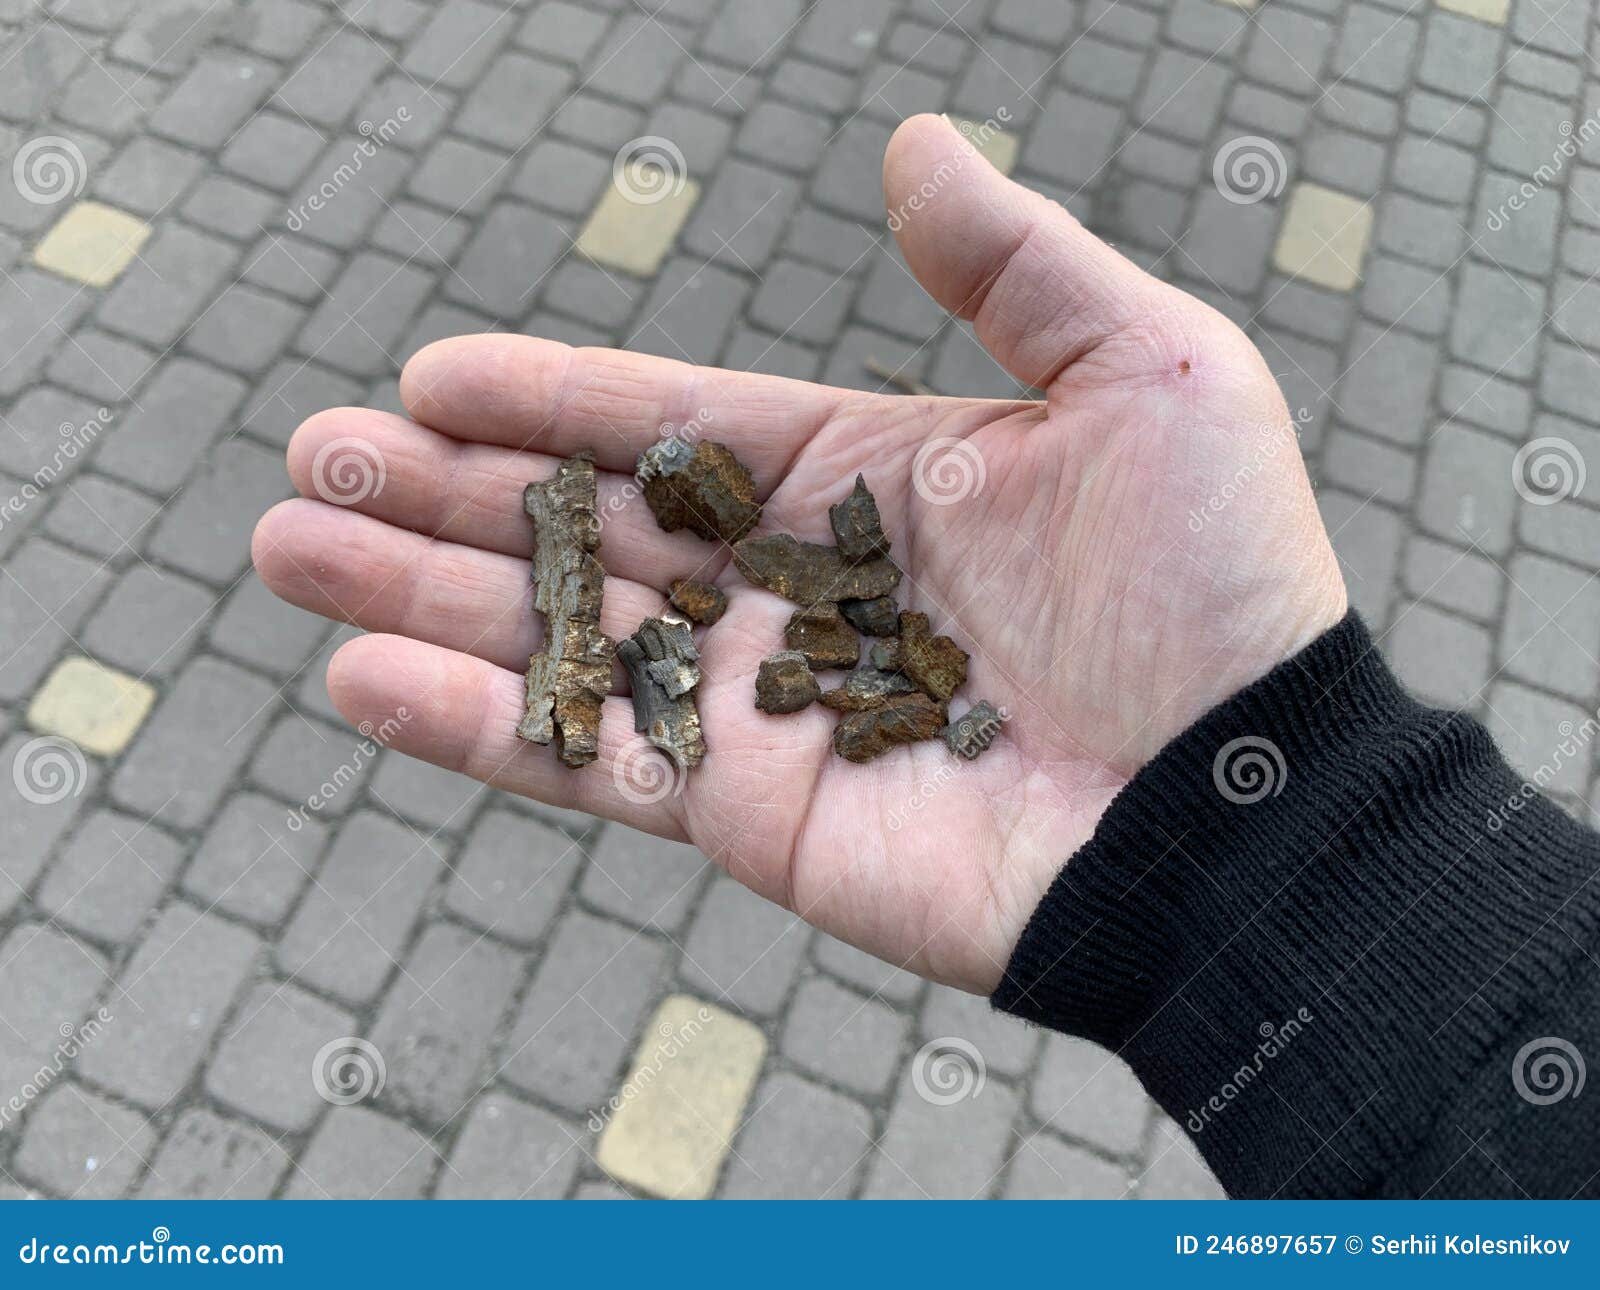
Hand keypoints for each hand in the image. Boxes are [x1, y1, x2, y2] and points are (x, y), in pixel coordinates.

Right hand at [252, 115, 1345, 994]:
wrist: (1241, 802)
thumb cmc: (1217, 585)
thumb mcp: (1143, 369)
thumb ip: (1012, 262)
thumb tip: (912, 144)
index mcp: (867, 477)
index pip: (671, 424)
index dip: (551, 398)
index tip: (431, 372)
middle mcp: (794, 587)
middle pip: (586, 528)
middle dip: (448, 492)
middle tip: (317, 452)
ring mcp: (759, 704)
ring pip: (557, 640)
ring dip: (419, 597)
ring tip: (291, 547)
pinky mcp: (746, 812)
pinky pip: (585, 761)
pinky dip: (472, 726)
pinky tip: (360, 680)